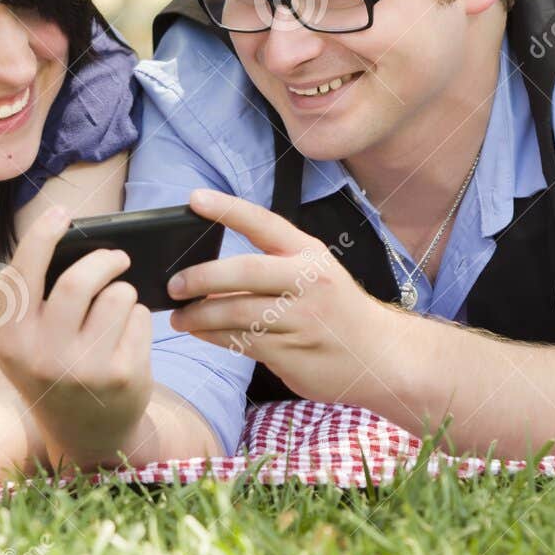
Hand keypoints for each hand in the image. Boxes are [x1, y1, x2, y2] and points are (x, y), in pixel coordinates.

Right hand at [0, 207, 152, 464]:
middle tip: (118, 256)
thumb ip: (19, 297)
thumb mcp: (19, 342)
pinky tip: (128, 337)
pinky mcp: (122, 377)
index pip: (19, 276)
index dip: (41, 236)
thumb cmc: (52, 368)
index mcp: (8, 340)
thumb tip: (50, 235)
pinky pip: (140, 319)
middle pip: (76, 282)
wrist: (86, 435)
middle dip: (104, 259)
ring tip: (119, 305)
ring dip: (124, 291)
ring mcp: (83, 370)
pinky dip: (138, 317)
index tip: (62, 214)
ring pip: (116, 296)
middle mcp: (40, 357)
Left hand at [167, 188, 401, 404]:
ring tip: (180, 316)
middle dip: (201, 277)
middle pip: (243, 272)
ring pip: (236, 313)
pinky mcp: (292, 353)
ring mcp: (301, 320)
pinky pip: (241, 342)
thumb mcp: (316, 273)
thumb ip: (273, 265)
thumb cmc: (336, 309)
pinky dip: (215, 337)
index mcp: (309, 254)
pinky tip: (203, 333)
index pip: (264, 223)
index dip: (227, 209)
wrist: (380, 355)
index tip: (195, 199)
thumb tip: (210, 269)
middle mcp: (307, 282)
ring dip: (200, 316)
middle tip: (174, 284)